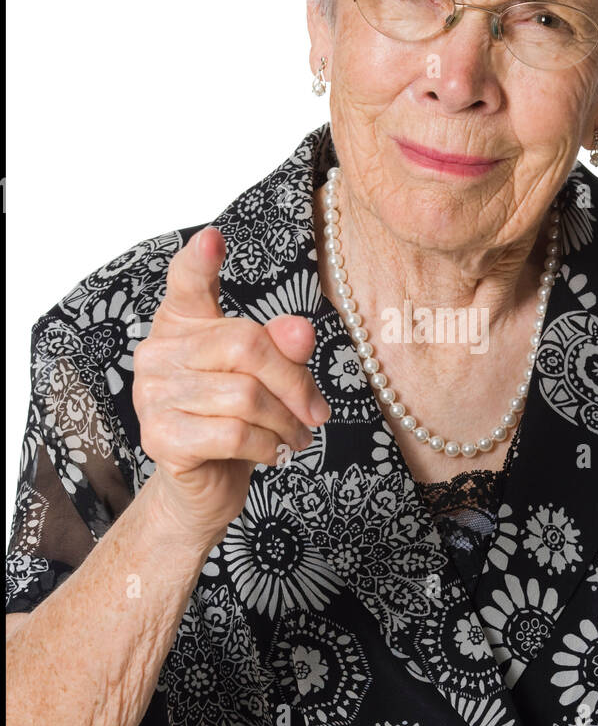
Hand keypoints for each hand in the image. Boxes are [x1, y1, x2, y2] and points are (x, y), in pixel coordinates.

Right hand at [133, 226, 329, 550]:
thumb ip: (282, 348)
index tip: (214, 238)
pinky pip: (233, 433)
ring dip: (286, 422)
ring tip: (297, 436)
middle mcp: (158, 352)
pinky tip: (274, 453)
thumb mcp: (266, 380)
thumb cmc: (237, 421)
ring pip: (245, 395)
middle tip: (316, 412)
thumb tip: (301, 328)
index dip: (199, 261)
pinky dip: (267, 445)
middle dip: (295, 382)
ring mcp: (153, 395)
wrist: (206, 487)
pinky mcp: (161, 438)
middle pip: (246, 346)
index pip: (186, 283)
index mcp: (182, 325)